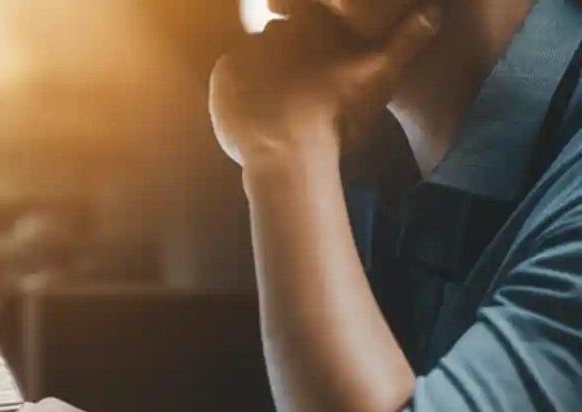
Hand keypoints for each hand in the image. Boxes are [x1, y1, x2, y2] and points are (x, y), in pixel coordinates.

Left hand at [209, 1, 441, 165]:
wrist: (289, 153)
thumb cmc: (340, 114)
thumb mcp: (382, 74)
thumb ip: (407, 39)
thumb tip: (435, 11)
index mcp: (313, 20)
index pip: (309, 18)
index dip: (315, 45)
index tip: (320, 74)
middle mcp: (275, 27)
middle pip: (281, 39)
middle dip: (288, 60)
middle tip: (301, 96)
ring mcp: (245, 49)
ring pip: (256, 59)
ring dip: (264, 76)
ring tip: (280, 109)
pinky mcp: (221, 75)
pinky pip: (231, 78)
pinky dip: (241, 92)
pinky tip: (260, 112)